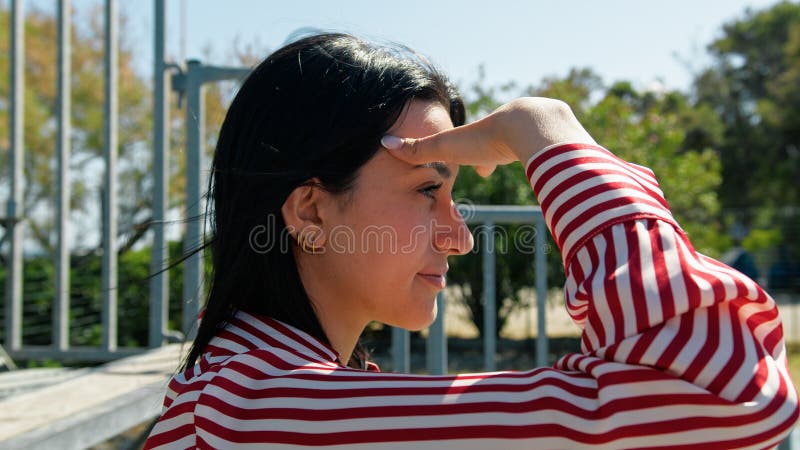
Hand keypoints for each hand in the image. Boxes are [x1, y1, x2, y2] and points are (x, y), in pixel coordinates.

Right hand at [381, 97, 595, 176]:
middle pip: (510, 140)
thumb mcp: (452, 147)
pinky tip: (557, 176)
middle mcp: (522, 119)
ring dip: (529, 158)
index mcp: (496, 123)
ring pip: (537, 144)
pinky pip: (561, 152)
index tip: (483, 172)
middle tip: (503, 169)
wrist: (536, 130)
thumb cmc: (491, 139)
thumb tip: (384, 143)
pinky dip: (553, 163)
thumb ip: (421, 150)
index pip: (485, 141)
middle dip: (504, 155)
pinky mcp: (568, 138)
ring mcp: (548, 126)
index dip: (482, 159)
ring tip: (534, 174)